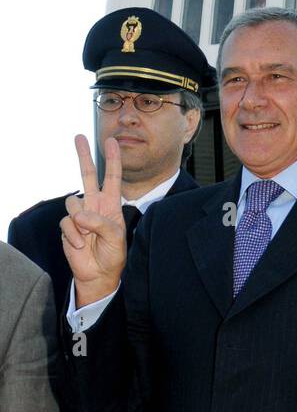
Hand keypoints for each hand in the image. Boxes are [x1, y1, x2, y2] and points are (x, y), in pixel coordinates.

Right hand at [60, 134, 125, 305]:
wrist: (98, 274)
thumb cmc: (112, 255)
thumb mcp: (115, 238)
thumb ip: (101, 224)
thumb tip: (80, 215)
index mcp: (111, 204)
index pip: (112, 178)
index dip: (112, 159)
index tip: (111, 142)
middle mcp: (95, 205)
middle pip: (87, 175)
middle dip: (84, 156)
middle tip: (79, 137)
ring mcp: (80, 215)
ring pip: (73, 202)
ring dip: (80, 222)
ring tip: (89, 238)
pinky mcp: (68, 226)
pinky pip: (66, 223)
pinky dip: (73, 235)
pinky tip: (80, 245)